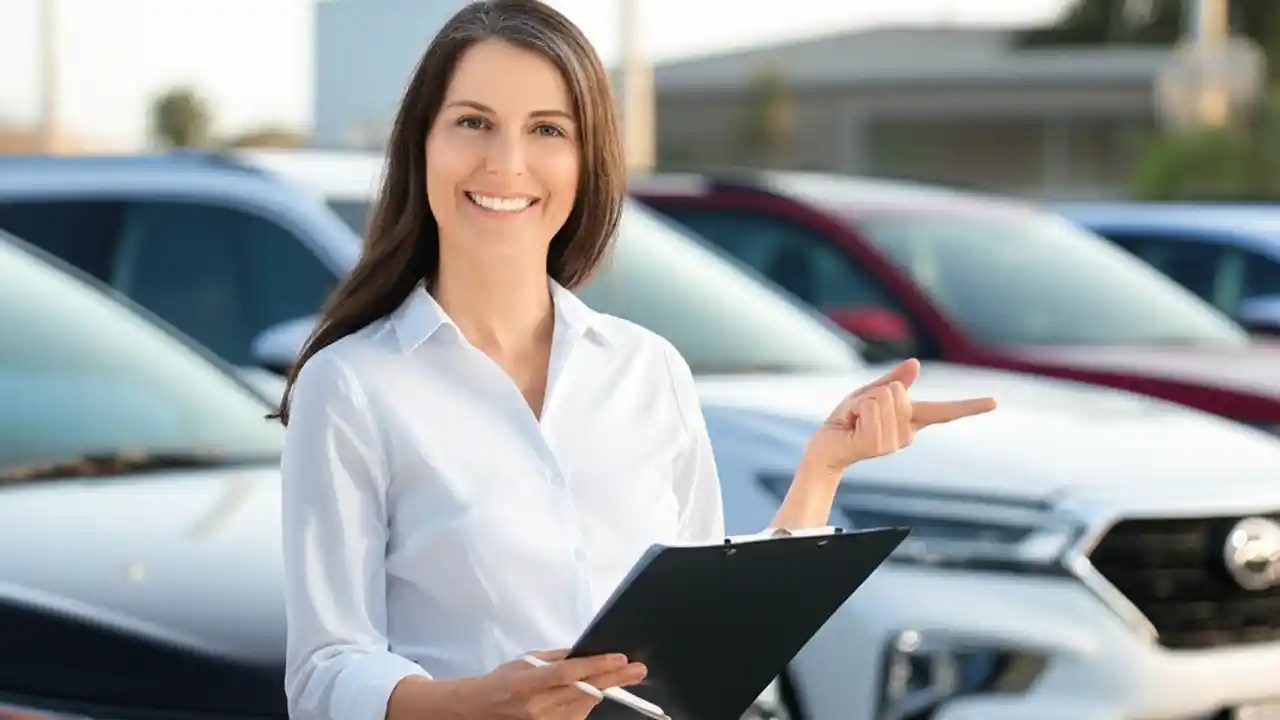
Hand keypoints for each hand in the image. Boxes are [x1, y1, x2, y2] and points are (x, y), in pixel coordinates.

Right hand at [454, 649, 647, 719]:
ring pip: (585, 706)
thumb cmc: (502, 681)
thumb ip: (556, 658)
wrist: (480, 711)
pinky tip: (590, 694)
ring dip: (602, 691)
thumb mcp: (526, 662)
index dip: (596, 666)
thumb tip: (586, 653)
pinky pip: (577, 717)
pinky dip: (587, 704)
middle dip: (615, 680)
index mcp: (529, 683)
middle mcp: (538, 707)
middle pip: (585, 692)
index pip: (568, 674)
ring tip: (616, 677)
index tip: (620, 659)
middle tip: (638, 670)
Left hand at [803, 358, 995, 474]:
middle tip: (861, 410)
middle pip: (898, 392)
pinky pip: (872, 410)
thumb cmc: (847, 420)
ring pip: (884, 399)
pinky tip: (852, 424)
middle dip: (874, 393)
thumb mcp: (869, 393)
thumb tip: (916, 363)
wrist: (825, 446)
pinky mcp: (878, 447)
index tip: (994, 402)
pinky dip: (857, 409)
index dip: (970, 406)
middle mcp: (908, 433)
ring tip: (856, 419)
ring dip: (863, 402)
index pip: (944, 411)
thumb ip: (894, 380)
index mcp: (910, 419)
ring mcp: (894, 443)